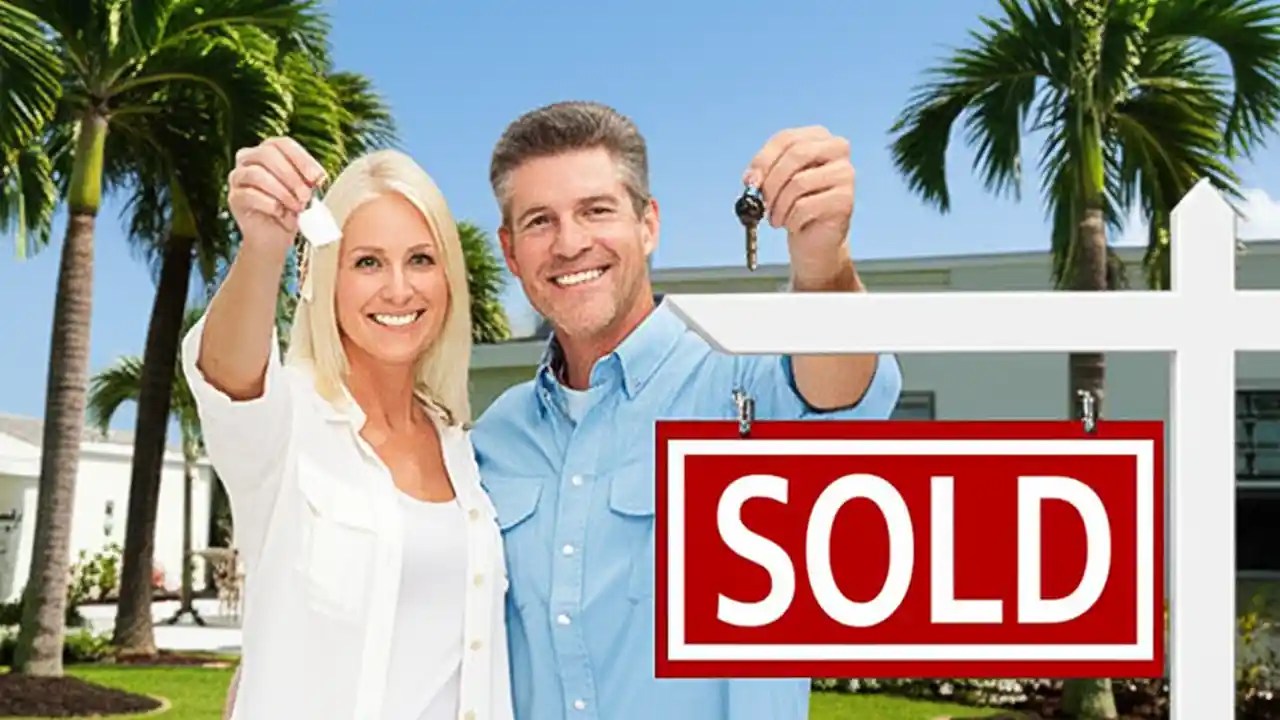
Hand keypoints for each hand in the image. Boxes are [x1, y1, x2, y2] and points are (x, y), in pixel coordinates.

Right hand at [227, 137, 326, 252]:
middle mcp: (249, 159)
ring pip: (256, 174)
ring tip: (296, 207)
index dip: (302, 159)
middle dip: (291, 176)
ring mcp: (238, 177)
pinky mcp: (234, 198)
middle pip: (267, 155)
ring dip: (281, 192)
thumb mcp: (304, 192)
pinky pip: (249, 195)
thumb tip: (316, 178)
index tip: (318, 178)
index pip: (283, 144)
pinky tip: (281, 214)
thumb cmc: (290, 209)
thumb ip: (308, 181)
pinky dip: (270, 205)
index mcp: (269, 151)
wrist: (274, 239)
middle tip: (306, 196)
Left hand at [744, 126, 855, 285]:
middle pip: (796, 155)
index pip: (786, 138)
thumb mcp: (776, 181)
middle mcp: (837, 149)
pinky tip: (794, 225)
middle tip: (760, 202)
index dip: (764, 160)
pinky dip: (792, 219)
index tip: (750, 181)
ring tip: (776, 218)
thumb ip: (763, 173)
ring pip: (799, 182)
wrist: (815, 238)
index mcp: (818, 136)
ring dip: (779, 206)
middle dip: (772, 182)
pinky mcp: (845, 200)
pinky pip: (806, 206)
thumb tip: (752, 178)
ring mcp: (844, 173)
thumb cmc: (795, 205)